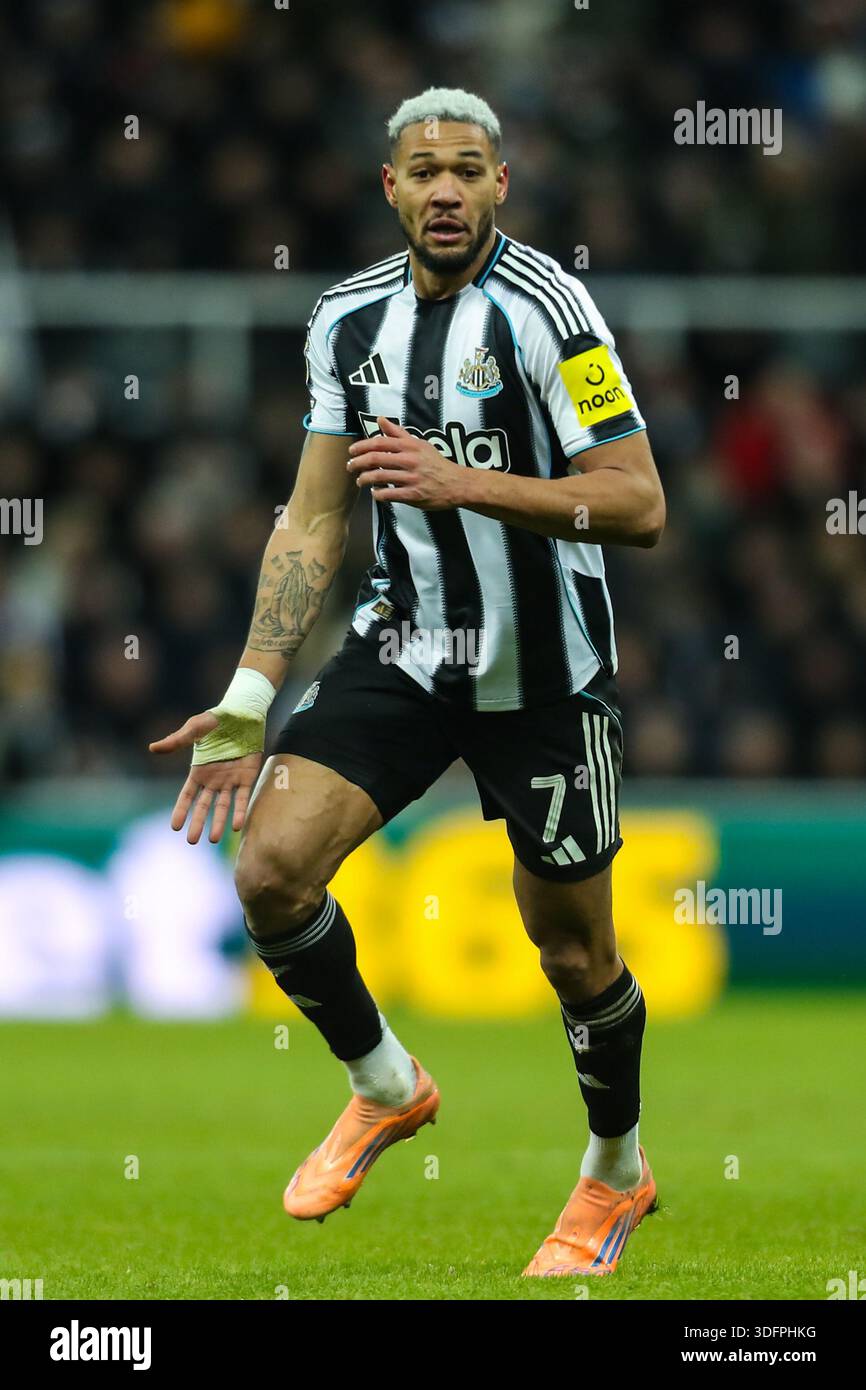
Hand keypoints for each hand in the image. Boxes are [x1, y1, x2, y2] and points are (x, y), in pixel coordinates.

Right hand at [149, 712, 262, 843]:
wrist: (243, 713)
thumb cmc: (217, 719)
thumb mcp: (195, 728)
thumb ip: (177, 740)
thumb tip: (152, 748)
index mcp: (199, 771)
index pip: (187, 796)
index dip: (181, 810)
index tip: (175, 827)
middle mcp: (213, 780)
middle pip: (203, 806)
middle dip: (197, 823)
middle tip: (192, 841)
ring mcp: (230, 780)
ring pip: (223, 806)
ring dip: (218, 823)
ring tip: (214, 840)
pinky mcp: (247, 777)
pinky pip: (242, 797)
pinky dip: (240, 811)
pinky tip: (237, 825)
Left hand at [347, 416, 463, 508]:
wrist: (456, 484)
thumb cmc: (435, 463)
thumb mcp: (419, 444)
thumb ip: (398, 433)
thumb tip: (380, 419)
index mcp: (410, 446)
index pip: (379, 442)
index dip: (362, 446)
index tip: (351, 451)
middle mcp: (409, 460)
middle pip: (375, 459)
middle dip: (357, 463)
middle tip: (349, 467)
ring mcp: (411, 478)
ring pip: (379, 477)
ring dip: (364, 479)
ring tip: (360, 481)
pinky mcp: (413, 495)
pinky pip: (389, 494)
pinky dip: (378, 494)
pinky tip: (374, 493)